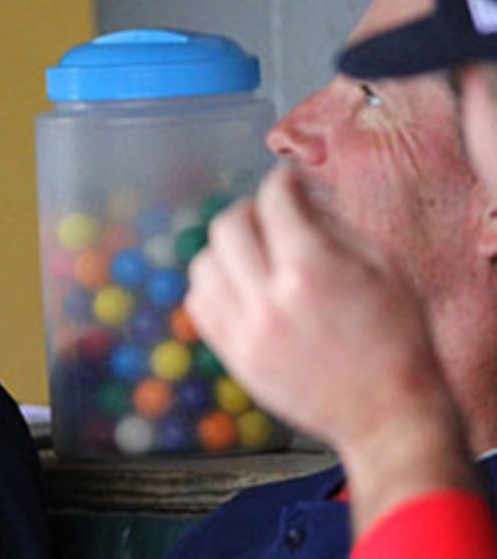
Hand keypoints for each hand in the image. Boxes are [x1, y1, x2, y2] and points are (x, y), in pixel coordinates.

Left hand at [187, 166, 445, 445]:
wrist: (389, 415)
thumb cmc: (399, 341)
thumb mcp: (385, 269)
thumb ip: (334, 226)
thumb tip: (298, 199)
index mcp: (312, 271)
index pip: (274, 203)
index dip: (279, 184)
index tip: (284, 183)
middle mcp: (269, 299)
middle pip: (226, 227)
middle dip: (247, 210)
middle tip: (265, 213)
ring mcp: (245, 331)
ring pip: (203, 264)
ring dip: (225, 248)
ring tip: (251, 252)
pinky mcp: (233, 356)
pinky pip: (199, 303)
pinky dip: (212, 284)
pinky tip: (237, 284)